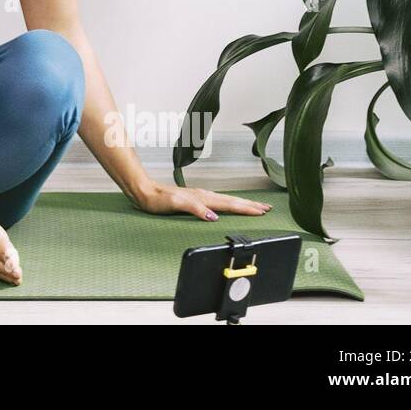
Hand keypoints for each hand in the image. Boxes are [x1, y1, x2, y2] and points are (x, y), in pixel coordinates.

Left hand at [134, 181, 271, 219]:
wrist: (144, 192)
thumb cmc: (158, 199)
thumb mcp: (176, 204)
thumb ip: (195, 208)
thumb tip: (214, 217)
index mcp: (202, 198)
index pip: (229, 204)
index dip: (246, 208)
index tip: (262, 211)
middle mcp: (203, 195)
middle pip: (232, 201)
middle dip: (250, 205)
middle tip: (266, 208)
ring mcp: (199, 196)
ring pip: (226, 200)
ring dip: (242, 203)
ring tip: (254, 206)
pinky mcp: (194, 199)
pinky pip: (218, 201)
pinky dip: (228, 204)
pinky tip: (228, 206)